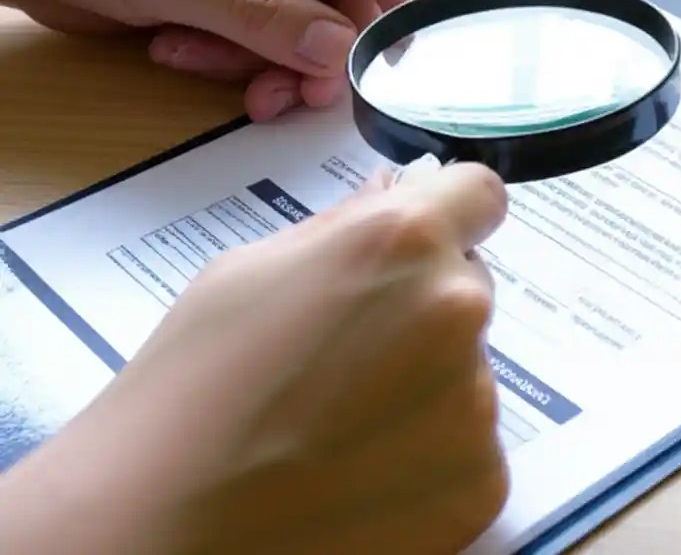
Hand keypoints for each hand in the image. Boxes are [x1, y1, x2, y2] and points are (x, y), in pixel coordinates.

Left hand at [0, 0, 423, 119]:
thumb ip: (258, 12)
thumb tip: (337, 51)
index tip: (407, 52)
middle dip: (315, 47)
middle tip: (299, 95)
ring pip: (300, 26)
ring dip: (263, 62)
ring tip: (201, 65)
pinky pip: (260, 40)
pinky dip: (231, 61)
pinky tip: (178, 51)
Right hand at [0, 163, 510, 554]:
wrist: (162, 524)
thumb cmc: (190, 383)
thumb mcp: (248, 270)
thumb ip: (343, 228)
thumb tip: (396, 195)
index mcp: (404, 240)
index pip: (479, 195)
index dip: (450, 215)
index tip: (420, 248)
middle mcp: (459, 309)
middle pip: (468, 289)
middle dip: (423, 308)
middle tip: (347, 356)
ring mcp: (477, 401)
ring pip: (469, 373)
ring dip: (427, 387)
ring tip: (341, 425)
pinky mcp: (482, 482)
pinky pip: (471, 448)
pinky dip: (432, 458)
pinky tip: (362, 473)